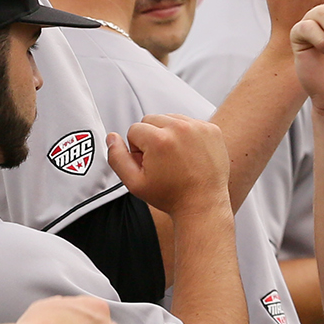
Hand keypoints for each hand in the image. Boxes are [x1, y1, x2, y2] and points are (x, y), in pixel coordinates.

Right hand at [105, 113, 231, 218]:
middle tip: (162, 161)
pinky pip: (190, 122)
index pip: (134, 129)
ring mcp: (198, 127)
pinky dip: (187, 134)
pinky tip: (189, 154)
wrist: (203, 204)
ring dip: (169, 133)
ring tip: (175, 157)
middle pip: (152, 119)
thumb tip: (112, 137)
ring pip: (170, 118)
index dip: (137, 149)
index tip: (149, 163)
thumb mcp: (134, 183)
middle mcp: (180, 128)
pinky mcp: (212, 129)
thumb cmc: (171, 196)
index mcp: (159, 139)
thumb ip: (117, 158)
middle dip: (151, 138)